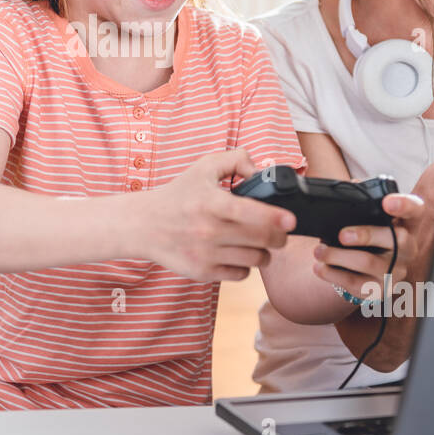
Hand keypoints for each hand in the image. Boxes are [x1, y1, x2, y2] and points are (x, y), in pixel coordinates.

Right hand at [142, 149, 296, 282]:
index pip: (250, 212)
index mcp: (210, 202)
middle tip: (279, 232)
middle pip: (262, 240)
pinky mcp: (202, 272)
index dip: (276, 218)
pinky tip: (238, 254)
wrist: (143, 225)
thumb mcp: (203, 167)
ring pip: (256, 260)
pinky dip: (246, 266)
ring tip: (258, 243)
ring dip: (264, 252)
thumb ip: (235, 159)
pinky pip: (241, 275)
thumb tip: (260, 171)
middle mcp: (208, 230)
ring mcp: (205, 254)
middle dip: (279, 237)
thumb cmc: (177, 195)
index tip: (290, 220)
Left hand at [310, 192, 425, 303]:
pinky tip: (320, 267)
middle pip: (396, 239)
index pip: (415, 211)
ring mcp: (396, 272)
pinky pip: (356, 284)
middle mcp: (408, 249)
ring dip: (339, 256)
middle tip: (342, 234)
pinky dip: (333, 275)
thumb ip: (363, 203)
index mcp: (406, 225)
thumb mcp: (369, 220)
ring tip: (319, 251)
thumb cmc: (368, 238)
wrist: (367, 271)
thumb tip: (351, 187)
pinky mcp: (381, 290)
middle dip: (366, 235)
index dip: (405, 205)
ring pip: (370, 263)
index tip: (387, 202)